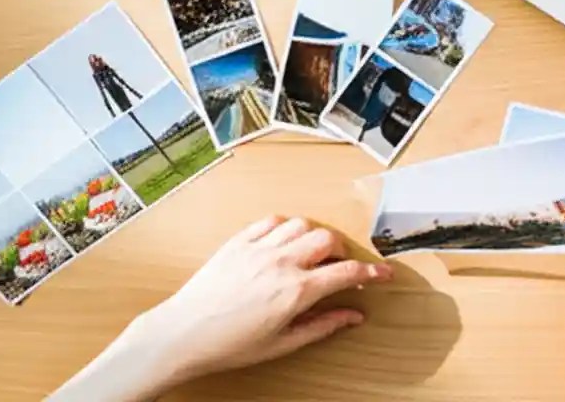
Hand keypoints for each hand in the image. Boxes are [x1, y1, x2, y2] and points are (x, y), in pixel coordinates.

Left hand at [52, 216, 392, 401]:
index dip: (371, 272)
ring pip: (303, 224)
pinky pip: (271, 221)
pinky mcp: (238, 242)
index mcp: (295, 291)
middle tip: (337, 267)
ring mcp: (258, 248)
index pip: (346, 272)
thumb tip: (352, 316)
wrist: (182, 334)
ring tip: (309, 255)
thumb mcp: (283, 343)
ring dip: (313, 237)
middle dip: (341, 252)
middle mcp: (280, 263)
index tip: (382, 274)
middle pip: (329, 240)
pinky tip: (283, 243)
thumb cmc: (228, 344)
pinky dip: (285, 227)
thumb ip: (323, 325)